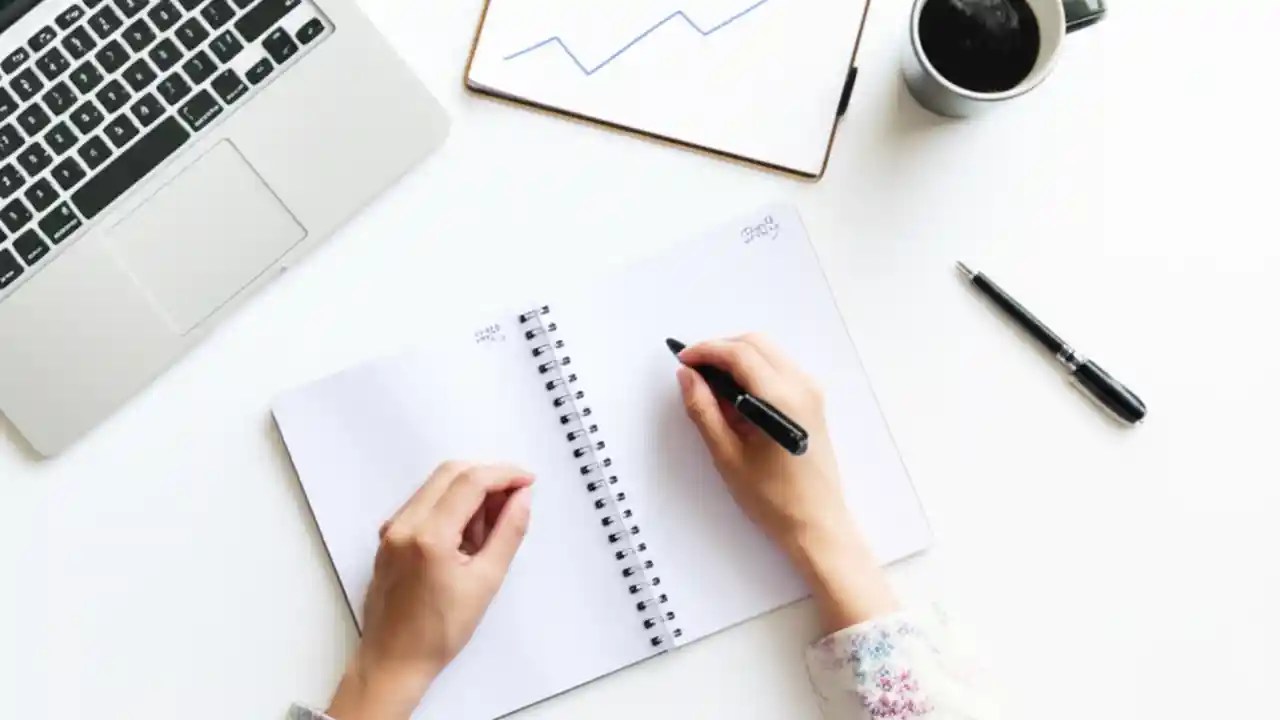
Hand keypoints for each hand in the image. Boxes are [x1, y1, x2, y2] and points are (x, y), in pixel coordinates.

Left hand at [326, 462, 534, 719]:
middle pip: (451, 473)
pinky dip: (451, 506)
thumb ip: (508, 532)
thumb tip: (522, 498)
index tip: (527, 481)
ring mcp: (392, 528)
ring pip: (437, 485)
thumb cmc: (438, 632)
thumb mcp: (486, 582)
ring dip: (469, 492)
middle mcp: (404, 524)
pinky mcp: (389, 536)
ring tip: (490, 529)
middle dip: (488, 478)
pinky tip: (466, 536)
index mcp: (428, 536)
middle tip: (514, 500)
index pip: (470, 481)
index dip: (504, 474)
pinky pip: (424, 503)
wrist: (393, 660)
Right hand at [677, 335, 897, 632]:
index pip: (739, 353)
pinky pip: (779, 369)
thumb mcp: (727, 455)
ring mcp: (811, 391)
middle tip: (693, 372)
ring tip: (711, 388)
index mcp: (781, 397)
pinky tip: (736, 399)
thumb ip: (704, 410)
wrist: (817, 524)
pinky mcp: (813, 402)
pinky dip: (754, 372)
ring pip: (768, 353)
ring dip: (737, 359)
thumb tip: (687, 376)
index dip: (706, 350)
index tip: (682, 361)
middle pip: (755, 344)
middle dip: (721, 350)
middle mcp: (801, 385)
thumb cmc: (772, 498)